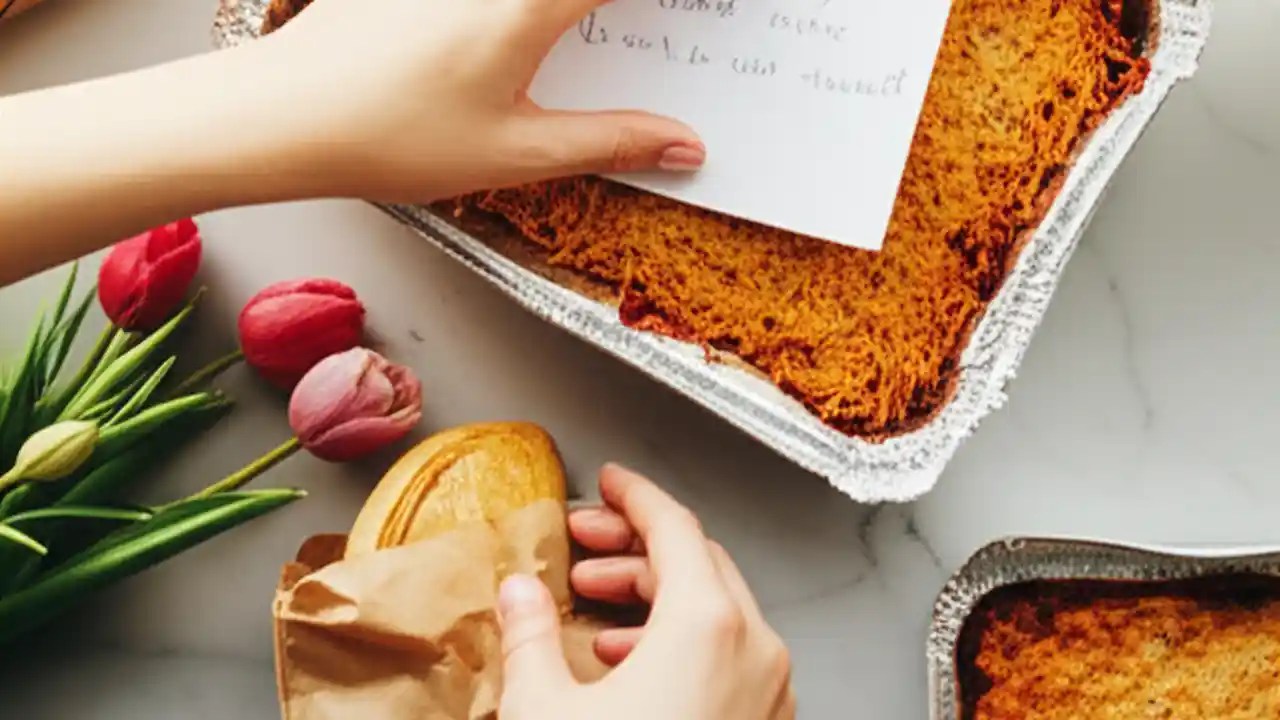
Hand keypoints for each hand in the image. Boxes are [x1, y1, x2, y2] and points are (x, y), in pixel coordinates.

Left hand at [0, 0, 701, 283]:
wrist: (275, 115)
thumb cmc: (390, 137)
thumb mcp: (514, 153)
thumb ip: (611, 142)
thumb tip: (685, 144)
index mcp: (531, 1)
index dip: (683, 1)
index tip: (714, 15)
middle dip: (626, 12)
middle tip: (661, 27)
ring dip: (579, 10)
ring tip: (594, 33)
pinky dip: (535, 9)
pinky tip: (541, 24)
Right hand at [496, 465, 795, 719]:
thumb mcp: (545, 710)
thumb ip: (531, 636)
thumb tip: (520, 596)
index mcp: (707, 627)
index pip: (675, 527)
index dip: (634, 496)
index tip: (611, 482)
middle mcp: (755, 652)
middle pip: (699, 564)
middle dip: (636, 547)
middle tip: (587, 543)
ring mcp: (770, 693)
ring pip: (720, 612)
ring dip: (657, 596)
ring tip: (599, 602)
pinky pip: (733, 659)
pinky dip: (685, 642)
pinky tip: (633, 661)